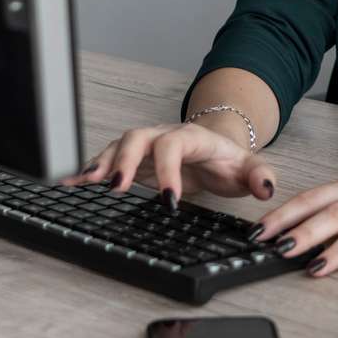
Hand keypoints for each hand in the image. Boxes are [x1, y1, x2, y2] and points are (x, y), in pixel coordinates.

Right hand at [65, 121, 278, 204]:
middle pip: (137, 138)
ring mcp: (145, 147)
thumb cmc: (228, 162)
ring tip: (83, 185)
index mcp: (192, 138)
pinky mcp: (132, 160)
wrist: (217, 150)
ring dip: (100, 164)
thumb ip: (261, 177)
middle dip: (124, 161)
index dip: (168, 170)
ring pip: (117, 146)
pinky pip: (106, 161)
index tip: (169, 200)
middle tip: (116, 190)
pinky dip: (88, 171)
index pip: (175, 145)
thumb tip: (267, 188)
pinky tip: (70, 186)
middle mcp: (163, 137)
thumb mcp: (250, 169)